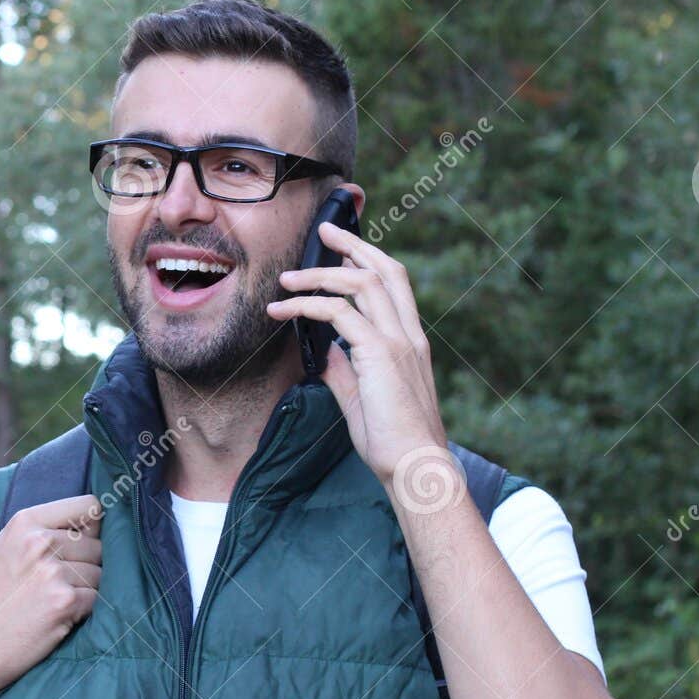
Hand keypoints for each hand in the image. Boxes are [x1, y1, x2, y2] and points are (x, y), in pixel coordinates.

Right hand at [0, 494, 101, 698]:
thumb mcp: (5, 547)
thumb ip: (43, 529)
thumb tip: (96, 518)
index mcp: (25, 522)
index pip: (88, 506)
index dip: (93, 527)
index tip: (83, 543)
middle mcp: (39, 542)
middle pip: (98, 543)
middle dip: (89, 564)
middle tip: (59, 584)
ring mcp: (52, 572)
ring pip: (101, 572)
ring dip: (88, 589)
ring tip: (56, 600)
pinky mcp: (64, 601)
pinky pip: (98, 598)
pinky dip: (85, 609)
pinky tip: (60, 616)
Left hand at [266, 221, 449, 486]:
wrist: (414, 466)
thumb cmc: (392, 441)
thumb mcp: (361, 398)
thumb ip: (345, 369)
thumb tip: (323, 351)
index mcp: (410, 342)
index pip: (394, 285)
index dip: (370, 259)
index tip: (342, 248)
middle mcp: (408, 334)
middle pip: (385, 270)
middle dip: (353, 245)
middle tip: (323, 231)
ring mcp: (398, 341)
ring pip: (362, 283)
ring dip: (320, 274)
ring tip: (287, 279)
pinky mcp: (380, 353)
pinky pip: (340, 313)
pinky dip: (308, 306)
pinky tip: (284, 311)